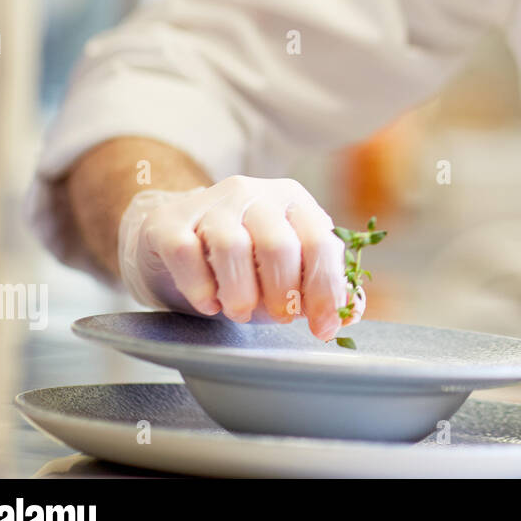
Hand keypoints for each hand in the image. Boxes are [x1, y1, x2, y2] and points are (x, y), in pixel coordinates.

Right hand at [117, 176, 359, 339]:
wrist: (178, 239)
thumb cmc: (245, 261)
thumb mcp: (288, 270)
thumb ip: (322, 287)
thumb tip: (351, 313)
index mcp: (293, 201)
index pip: (320, 240)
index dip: (326, 289)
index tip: (323, 327)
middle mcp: (254, 193)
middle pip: (277, 244)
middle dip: (282, 293)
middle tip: (279, 317)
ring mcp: (210, 203)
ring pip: (231, 246)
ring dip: (241, 293)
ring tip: (240, 312)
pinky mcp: (170, 221)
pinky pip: (185, 252)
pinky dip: (200, 287)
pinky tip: (209, 304)